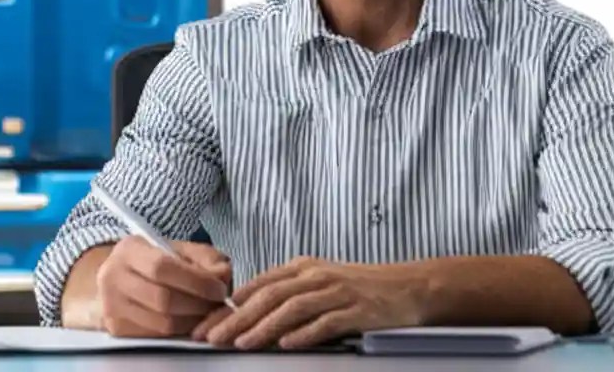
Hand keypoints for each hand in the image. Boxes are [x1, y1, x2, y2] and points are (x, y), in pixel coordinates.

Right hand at [95, 236, 232, 337]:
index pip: (162, 267)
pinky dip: (180, 331)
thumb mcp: (180, 249)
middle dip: (198, 305)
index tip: (219, 289)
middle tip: (217, 304)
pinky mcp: (117, 328)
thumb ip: (206, 258)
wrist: (121, 276)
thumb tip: (221, 276)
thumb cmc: (156, 260)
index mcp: (128, 250)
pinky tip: (189, 321)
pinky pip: (157, 336)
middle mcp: (112, 277)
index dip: (195, 281)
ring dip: (193, 321)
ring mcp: (111, 305)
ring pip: (162, 323)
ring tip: (206, 313)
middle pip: (163, 299)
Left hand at [192, 256, 426, 349]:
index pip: (257, 286)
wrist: (406, 287)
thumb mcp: (317, 281)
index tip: (206, 325)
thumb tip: (245, 313)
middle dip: (237, 318)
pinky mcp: (357, 311)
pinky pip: (326, 322)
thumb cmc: (357, 288)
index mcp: (301, 268)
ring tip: (242, 343)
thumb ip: (286, 293)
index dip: (228, 307)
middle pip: (269, 297)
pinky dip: (305, 333)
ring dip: (264, 327)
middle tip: (213, 337)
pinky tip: (287, 345)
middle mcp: (315, 276)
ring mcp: (336, 292)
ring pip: (292, 308)